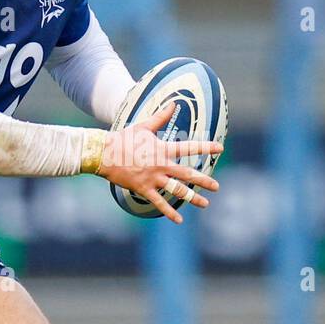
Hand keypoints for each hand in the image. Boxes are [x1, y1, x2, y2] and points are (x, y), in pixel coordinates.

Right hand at [98, 101, 222, 223]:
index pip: (189, 147)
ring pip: (177, 190)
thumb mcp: (143, 126)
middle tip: (216, 187)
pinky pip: (159, 202)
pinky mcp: (143, 188)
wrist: (104, 154)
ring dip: (193, 198)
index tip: (220, 149)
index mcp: (163, 149)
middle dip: (204, 181)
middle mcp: (161, 165)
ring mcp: (153, 178)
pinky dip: (169, 212)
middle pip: (188, 174)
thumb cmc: (123, 139)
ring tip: (205, 204)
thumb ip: (160, 117)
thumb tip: (173, 103)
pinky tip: (179, 220)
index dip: (206, 147)